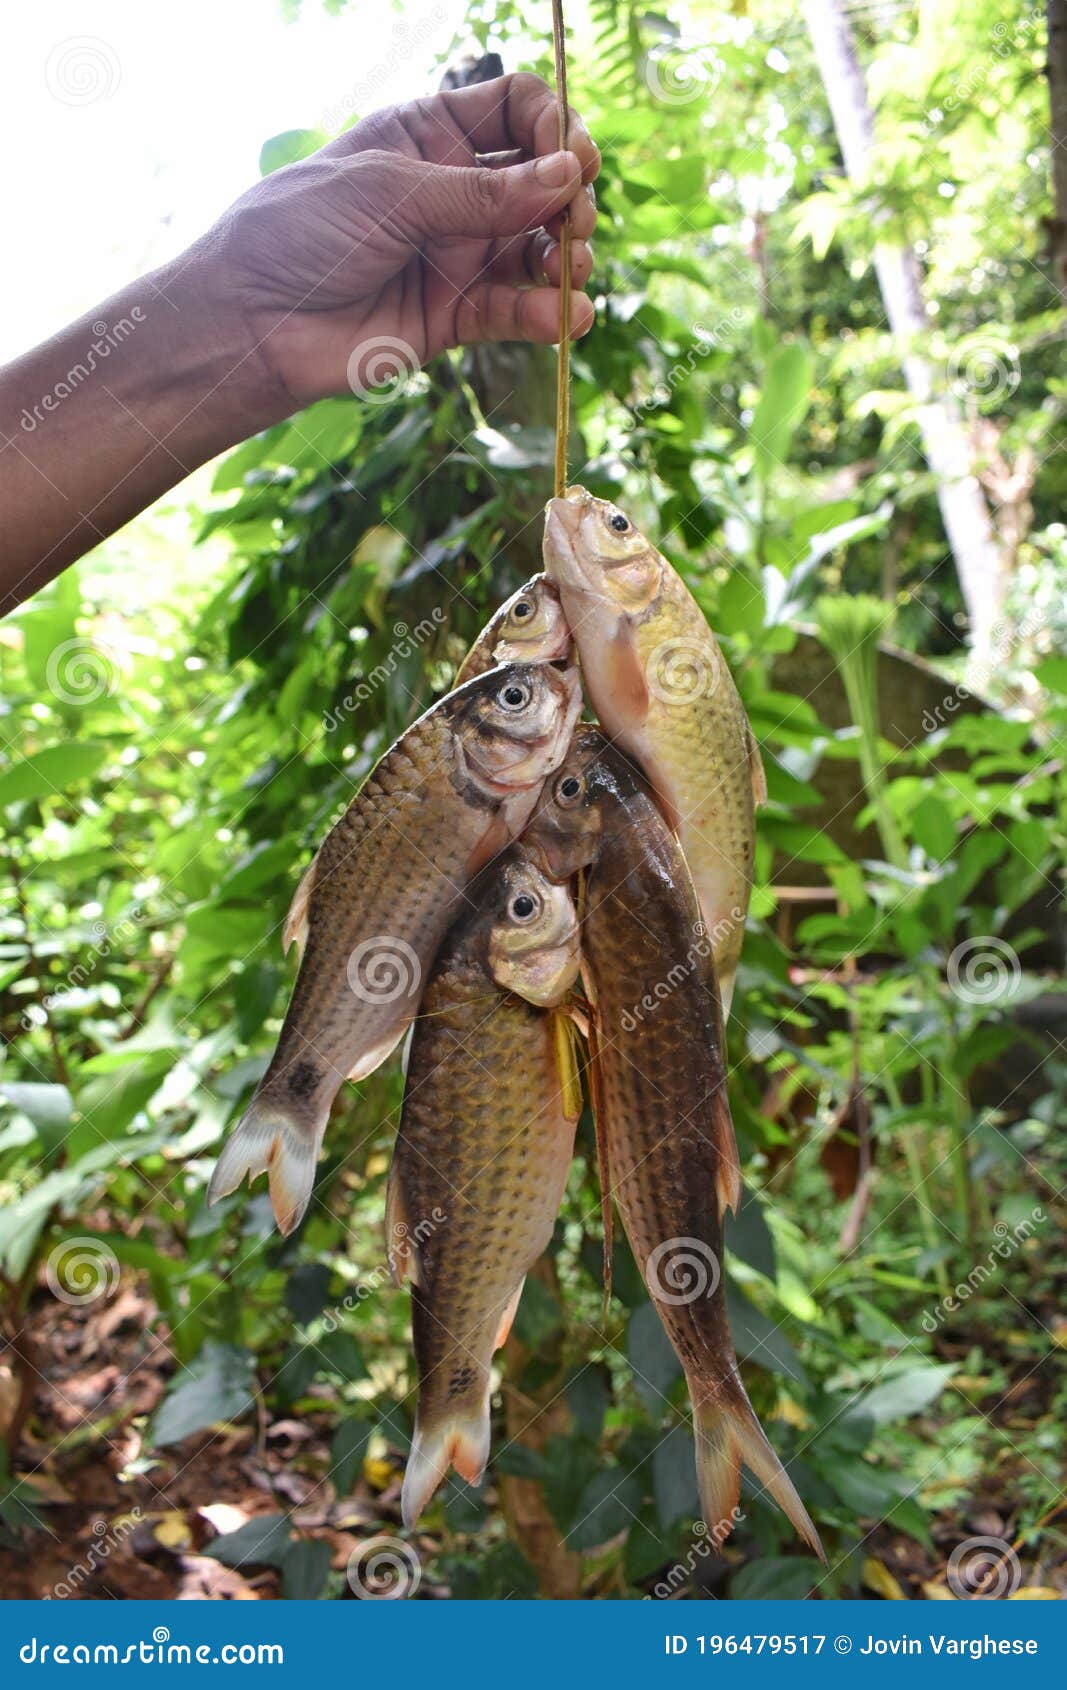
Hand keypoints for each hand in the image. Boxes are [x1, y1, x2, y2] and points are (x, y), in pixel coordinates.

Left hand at [210, 73, 599, 408]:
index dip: (554, 125)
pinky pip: (516, 311)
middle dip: (570, 197)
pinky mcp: (455, 316)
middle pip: (543, 179)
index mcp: (430, 135)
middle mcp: (453, 192)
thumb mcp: (390, 191)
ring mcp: (457, 254)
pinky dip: (548, 314)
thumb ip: (480, 192)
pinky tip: (566, 316)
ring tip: (568, 270)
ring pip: (538, 249)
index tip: (570, 157)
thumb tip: (567, 177)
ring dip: (567, 258)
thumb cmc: (301, 232)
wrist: (253, 322)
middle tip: (572, 222)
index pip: (517, 109)